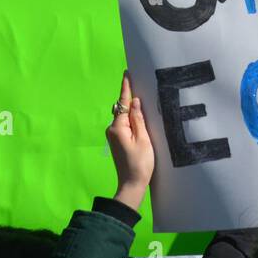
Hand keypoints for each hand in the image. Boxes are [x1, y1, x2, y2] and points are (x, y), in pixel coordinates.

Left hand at [107, 71, 153, 211]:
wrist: (131, 184)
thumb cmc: (140, 163)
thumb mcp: (143, 139)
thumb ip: (138, 118)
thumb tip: (134, 101)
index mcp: (118, 127)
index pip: (123, 102)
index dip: (126, 87)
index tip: (127, 73)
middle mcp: (112, 129)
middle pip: (123, 108)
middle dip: (131, 98)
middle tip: (141, 84)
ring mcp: (114, 136)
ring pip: (124, 117)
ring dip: (132, 110)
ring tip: (144, 101)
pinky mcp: (117, 141)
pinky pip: (125, 125)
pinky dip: (132, 120)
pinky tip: (141, 118)